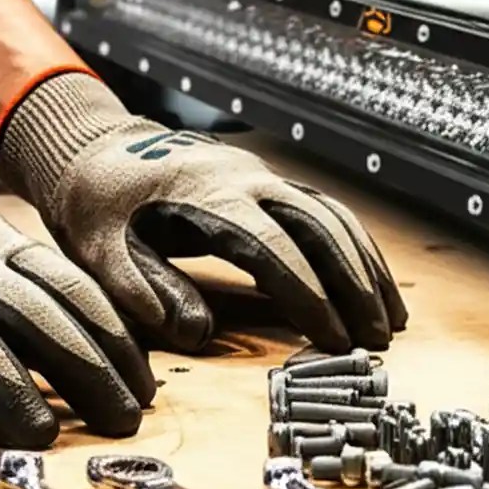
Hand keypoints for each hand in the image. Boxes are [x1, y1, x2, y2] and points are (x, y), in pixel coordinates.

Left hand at [0, 73, 406, 353]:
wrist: (97, 149)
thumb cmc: (99, 207)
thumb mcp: (101, 254)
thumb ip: (144, 292)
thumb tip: (197, 333)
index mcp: (210, 198)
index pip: (274, 251)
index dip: (309, 296)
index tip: (335, 339)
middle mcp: (249, 180)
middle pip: (320, 228)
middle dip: (355, 285)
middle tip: (379, 338)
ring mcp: (263, 176)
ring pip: (332, 216)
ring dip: (366, 266)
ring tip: (390, 319)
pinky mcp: (268, 182)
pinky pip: (324, 211)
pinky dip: (354, 247)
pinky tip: (369, 282)